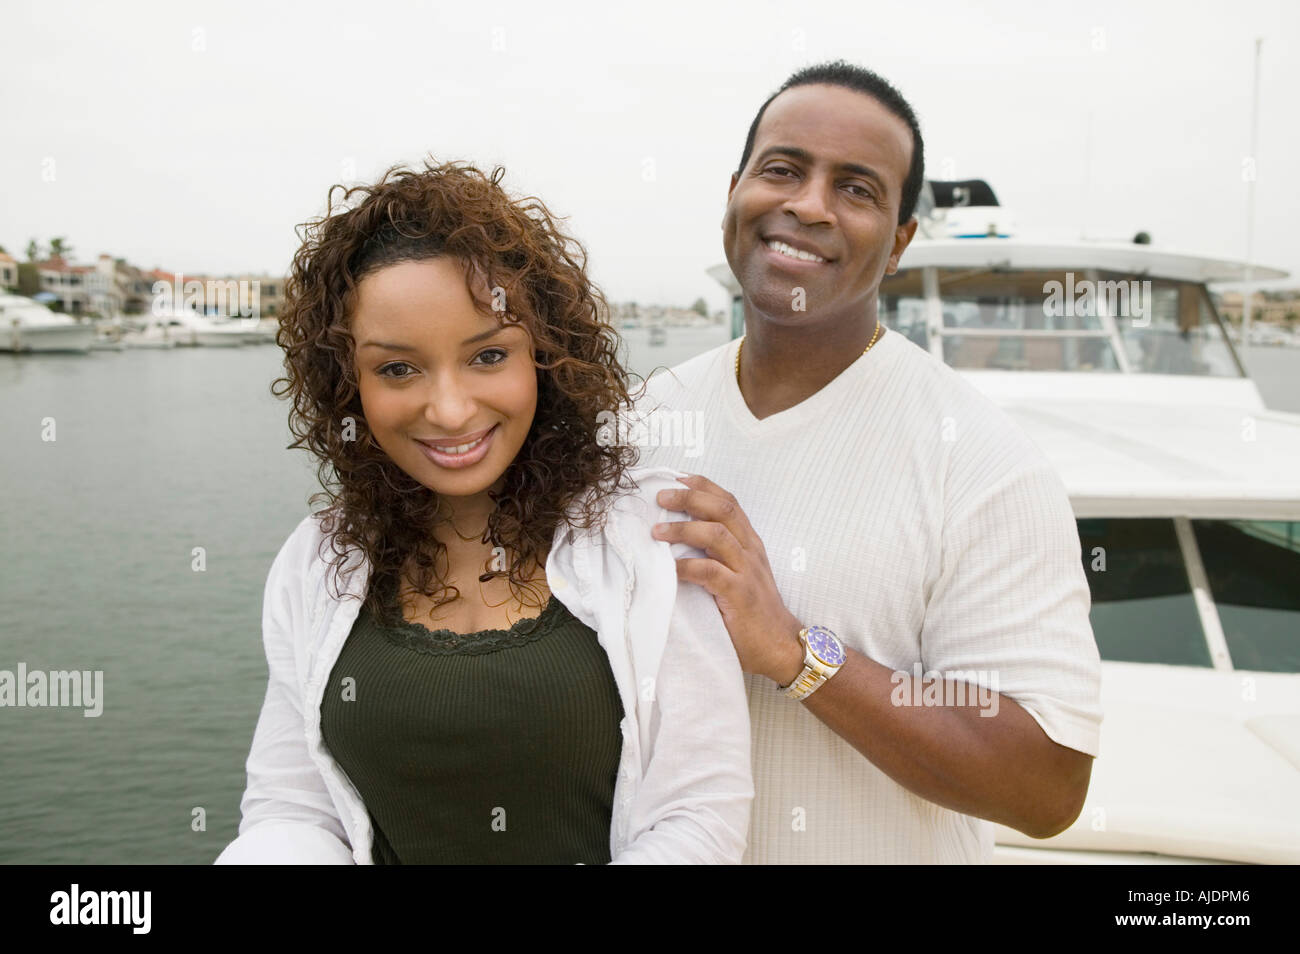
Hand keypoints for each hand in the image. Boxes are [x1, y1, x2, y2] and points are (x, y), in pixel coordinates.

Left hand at [651, 474, 804, 684]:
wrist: (781, 646)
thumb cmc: (753, 613)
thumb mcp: (739, 575)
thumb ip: (718, 556)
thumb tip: (677, 544)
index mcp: (750, 543)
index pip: (729, 502)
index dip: (704, 486)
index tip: (678, 478)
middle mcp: (750, 551)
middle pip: (723, 510)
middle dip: (690, 498)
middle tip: (661, 496)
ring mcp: (747, 571)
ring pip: (716, 535)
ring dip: (683, 529)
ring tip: (656, 531)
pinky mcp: (740, 594)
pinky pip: (710, 572)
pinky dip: (686, 567)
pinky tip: (670, 569)